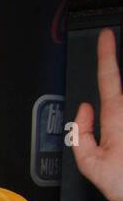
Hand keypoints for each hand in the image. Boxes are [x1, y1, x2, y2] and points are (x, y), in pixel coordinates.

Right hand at [73, 28, 122, 200]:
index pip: (110, 77)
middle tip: (110, 83)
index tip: (106, 36)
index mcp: (118, 117)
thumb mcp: (90, 164)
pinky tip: (116, 141)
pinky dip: (115, 122)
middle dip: (115, 78)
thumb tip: (84, 111)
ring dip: (115, 117)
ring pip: (122, 106)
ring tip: (114, 141)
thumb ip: (82, 134)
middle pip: (121, 91)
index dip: (106, 55)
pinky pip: (121, 119)